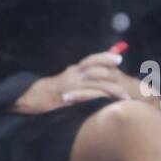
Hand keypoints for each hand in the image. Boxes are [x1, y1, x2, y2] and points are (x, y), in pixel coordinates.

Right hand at [12, 51, 155, 114]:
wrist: (34, 98)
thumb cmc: (54, 91)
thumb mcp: (67, 80)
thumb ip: (80, 77)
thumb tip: (97, 77)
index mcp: (74, 70)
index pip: (91, 60)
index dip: (105, 57)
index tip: (118, 59)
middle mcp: (73, 75)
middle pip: (95, 68)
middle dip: (111, 70)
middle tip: (125, 74)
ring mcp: (72, 86)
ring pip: (95, 84)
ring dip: (111, 90)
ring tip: (125, 97)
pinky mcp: (70, 97)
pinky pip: (88, 96)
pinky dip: (99, 98)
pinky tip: (109, 102)